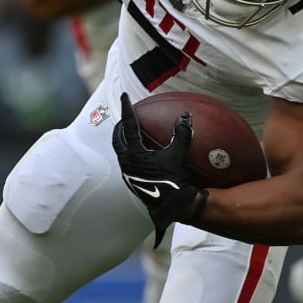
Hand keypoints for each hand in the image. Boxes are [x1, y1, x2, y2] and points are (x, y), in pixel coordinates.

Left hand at [111, 92, 206, 247]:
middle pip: (117, 138)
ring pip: (120, 150)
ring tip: (128, 132)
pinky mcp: (132, 180)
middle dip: (120, 125)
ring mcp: (127, 173)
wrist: (173, 206)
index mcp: (134, 153)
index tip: (125, 97)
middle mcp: (126, 162)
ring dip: (122, 139)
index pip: (128, 125)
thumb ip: (182, 133)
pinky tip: (139, 152)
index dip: (127, 109)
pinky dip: (129, 151)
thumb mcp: (179, 155)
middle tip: (125, 115)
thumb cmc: (175, 180)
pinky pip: (126, 160)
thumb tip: (185, 116)